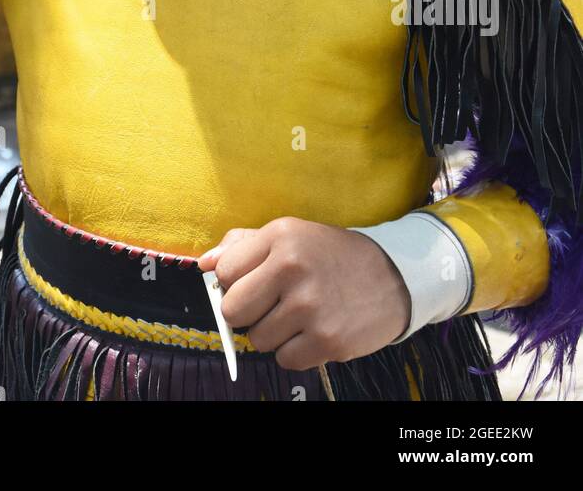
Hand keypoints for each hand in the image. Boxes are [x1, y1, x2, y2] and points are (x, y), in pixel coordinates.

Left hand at [198, 217, 410, 370]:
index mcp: (280, 236)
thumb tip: (203, 264)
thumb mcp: (289, 234)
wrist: (392, 276)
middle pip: (232, 310)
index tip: (252, 281)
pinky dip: (294, 351)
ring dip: (273, 333)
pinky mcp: (327, 341)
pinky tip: (312, 331)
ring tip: (297, 315)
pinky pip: (284, 360)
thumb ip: (242, 245)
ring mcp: (310, 307)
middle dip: (247, 312)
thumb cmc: (329, 255)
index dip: (234, 281)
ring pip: (257, 339)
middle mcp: (292, 268)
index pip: (224, 271)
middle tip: (271, 304)